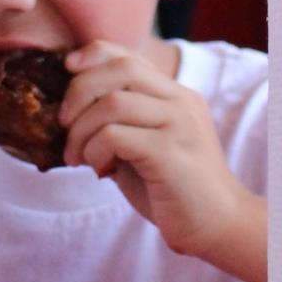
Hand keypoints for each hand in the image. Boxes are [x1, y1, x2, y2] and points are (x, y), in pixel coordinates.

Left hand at [59, 41, 252, 261]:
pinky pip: (114, 135)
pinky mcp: (169, 152)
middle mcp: (180, 101)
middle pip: (119, 68)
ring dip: (81, 130)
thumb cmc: (173, 189)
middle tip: (64, 126)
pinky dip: (94, 150)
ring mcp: (178, 124)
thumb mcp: (143, 145)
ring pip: (112, 102)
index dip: (91, 56)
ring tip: (78, 157)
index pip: (128, 55)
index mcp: (175, 95)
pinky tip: (101, 170)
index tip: (67, 72)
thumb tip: (69, 109)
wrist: (217, 225)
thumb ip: (119, 122)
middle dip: (78, 92)